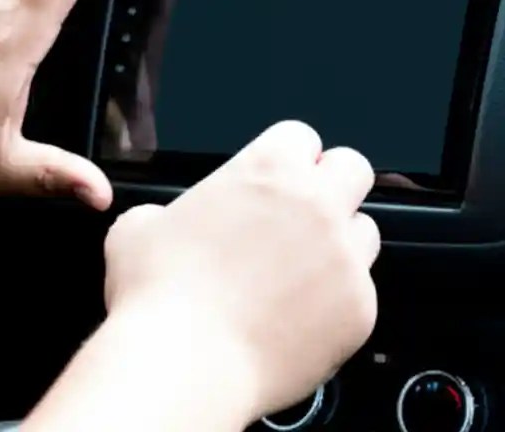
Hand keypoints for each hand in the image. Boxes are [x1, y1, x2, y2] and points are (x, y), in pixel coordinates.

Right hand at [102, 121, 380, 420]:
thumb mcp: (139, 228)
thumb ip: (170, 212)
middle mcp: (318, 204)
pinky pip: (360, 294)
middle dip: (333, 186)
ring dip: (340, 246)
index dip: (288, 160)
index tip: (277, 183)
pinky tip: (298, 321)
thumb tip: (167, 224)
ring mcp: (345, 256)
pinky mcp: (360, 306)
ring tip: (299, 276)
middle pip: (354, 169)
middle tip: (304, 217)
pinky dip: (336, 305)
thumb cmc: (159, 296)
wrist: (185, 367)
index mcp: (268, 168)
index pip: (301, 137)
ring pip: (365, 232)